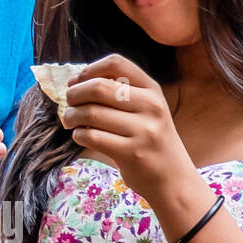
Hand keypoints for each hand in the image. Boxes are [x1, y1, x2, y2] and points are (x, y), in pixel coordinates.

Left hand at [60, 54, 191, 201]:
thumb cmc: (149, 140)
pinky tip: (80, 136)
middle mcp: (151, 106)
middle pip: (98, 87)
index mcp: (152, 89)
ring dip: (71, 116)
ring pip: (91, 112)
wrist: (173, 179)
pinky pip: (92, 136)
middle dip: (74, 94)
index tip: (76, 82)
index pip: (116, 63)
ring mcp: (144, 130)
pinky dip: (78, 135)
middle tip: (68, 104)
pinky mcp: (133, 153)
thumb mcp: (145, 109)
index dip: (88, 70)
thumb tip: (74, 82)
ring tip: (70, 121)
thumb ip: (118, 92)